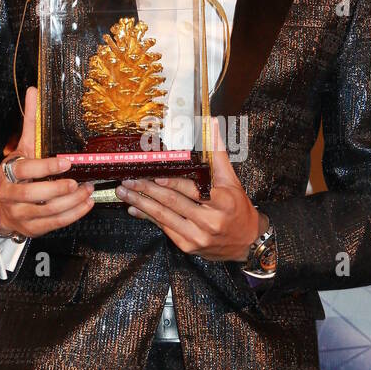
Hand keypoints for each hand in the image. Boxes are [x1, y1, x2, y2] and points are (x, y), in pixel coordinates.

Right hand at [0, 86, 94, 237]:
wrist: (3, 209)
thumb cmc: (19, 173)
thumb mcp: (23, 148)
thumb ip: (30, 122)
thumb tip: (34, 90)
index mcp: (9, 171)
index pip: (26, 169)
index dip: (47, 167)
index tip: (68, 162)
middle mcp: (11, 193)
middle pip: (34, 194)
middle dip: (59, 189)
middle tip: (80, 183)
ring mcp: (20, 214)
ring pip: (47, 211)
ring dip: (71, 203)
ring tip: (88, 191)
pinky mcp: (31, 228)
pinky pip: (54, 223)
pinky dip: (73, 215)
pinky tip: (87, 204)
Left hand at [115, 117, 261, 261]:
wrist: (246, 242)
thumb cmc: (237, 208)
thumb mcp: (231, 181)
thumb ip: (217, 154)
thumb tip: (209, 124)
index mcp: (223, 202)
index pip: (194, 190)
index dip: (174, 183)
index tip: (156, 175)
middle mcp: (210, 221)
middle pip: (174, 203)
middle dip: (148, 190)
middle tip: (129, 180)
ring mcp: (197, 236)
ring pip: (164, 217)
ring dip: (141, 203)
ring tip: (125, 192)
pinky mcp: (188, 245)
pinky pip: (164, 229)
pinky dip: (147, 217)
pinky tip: (134, 208)